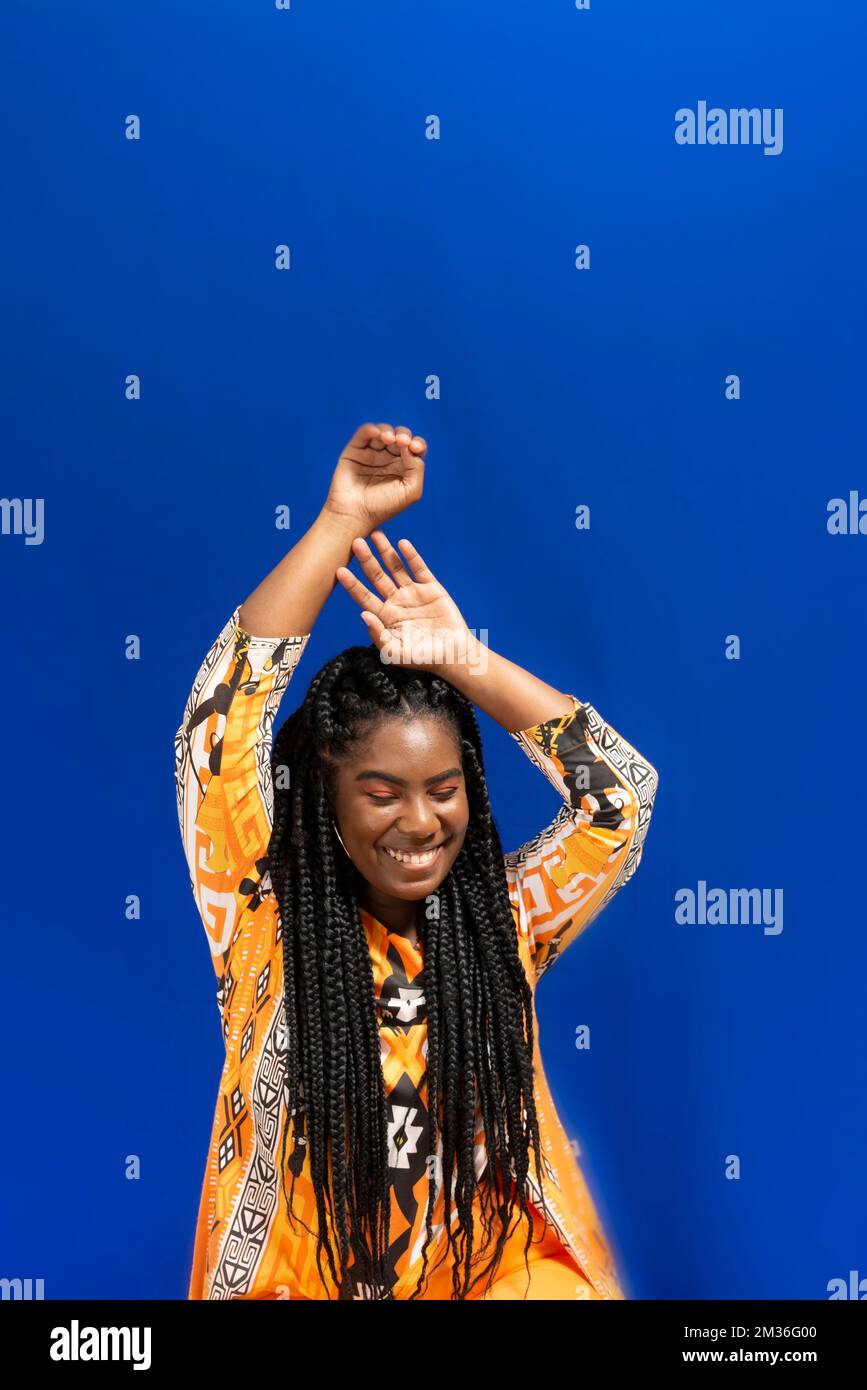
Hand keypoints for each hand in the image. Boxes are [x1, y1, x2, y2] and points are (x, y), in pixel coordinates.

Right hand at [323, 422, 426, 531]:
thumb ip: (417, 468)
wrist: (355, 513)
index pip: (415, 448)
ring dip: (389, 431)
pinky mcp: (355, 450)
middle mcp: (389, 458)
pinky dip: (372, 429)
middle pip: (401, 436)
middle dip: (404, 435)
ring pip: (384, 431)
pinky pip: (365, 432)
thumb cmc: (384, 506)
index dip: (418, 443)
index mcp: (404, 467)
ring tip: (389, 439)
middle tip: (402, 442)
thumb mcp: (411, 491)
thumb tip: (409, 447)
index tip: (415, 448)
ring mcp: (372, 452)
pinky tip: (377, 434)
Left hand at [335, 530, 472, 672]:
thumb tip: (362, 614)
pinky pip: (419, 568)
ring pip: (396, 568)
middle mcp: (396, 602)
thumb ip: (378, 635)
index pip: (364, 596)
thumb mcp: (395, 653)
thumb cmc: (422, 659)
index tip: (340, 570)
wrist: (453, 654)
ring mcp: (413, 593)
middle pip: (377, 577)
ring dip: (385, 552)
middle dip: (366, 560)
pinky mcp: (431, 588)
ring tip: (376, 534)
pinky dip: (411, 556)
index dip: (352, 584)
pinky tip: (402, 544)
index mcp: (384, 616)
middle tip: (355, 542)